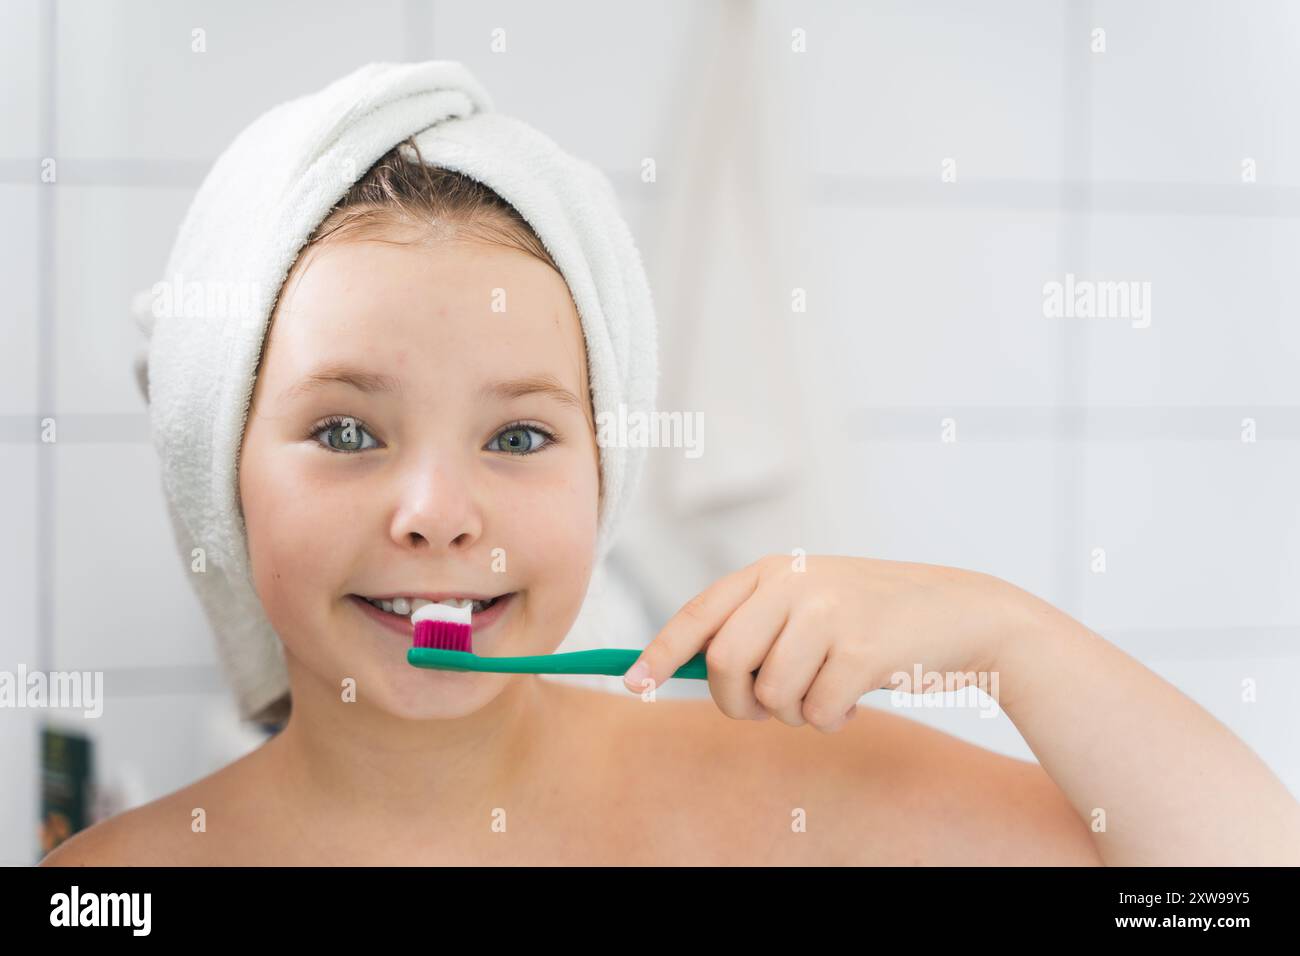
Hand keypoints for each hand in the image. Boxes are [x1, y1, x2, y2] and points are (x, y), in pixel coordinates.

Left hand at [621, 553, 1022, 731]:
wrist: (960, 614)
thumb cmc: (872, 619)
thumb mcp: (809, 605)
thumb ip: (753, 628)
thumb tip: (676, 670)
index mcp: (775, 571)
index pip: (698, 613)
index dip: (658, 652)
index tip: (633, 683)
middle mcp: (795, 583)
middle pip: (723, 664)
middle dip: (737, 703)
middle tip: (764, 708)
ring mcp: (828, 613)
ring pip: (771, 696)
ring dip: (793, 713)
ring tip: (825, 693)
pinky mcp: (861, 650)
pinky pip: (816, 712)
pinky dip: (831, 719)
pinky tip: (855, 699)